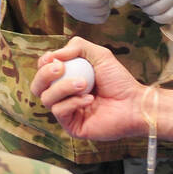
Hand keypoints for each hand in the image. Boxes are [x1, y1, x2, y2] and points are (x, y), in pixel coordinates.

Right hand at [31, 37, 146, 139]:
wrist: (134, 103)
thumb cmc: (119, 81)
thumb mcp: (100, 55)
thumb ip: (78, 47)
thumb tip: (54, 55)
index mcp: (66, 79)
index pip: (43, 72)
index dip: (43, 64)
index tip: (53, 58)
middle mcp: (63, 96)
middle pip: (37, 86)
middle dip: (44, 75)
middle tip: (60, 68)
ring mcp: (67, 112)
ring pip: (47, 99)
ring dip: (63, 87)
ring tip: (84, 83)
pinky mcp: (71, 126)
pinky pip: (59, 112)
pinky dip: (73, 102)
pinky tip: (90, 99)